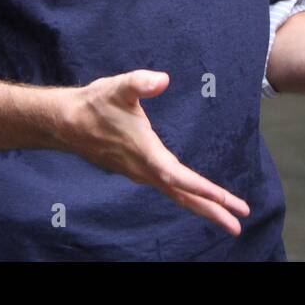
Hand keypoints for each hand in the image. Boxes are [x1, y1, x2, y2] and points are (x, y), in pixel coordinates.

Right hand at [62, 69, 249, 235]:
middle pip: (182, 195)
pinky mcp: (137, 171)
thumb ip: (141, 82)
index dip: (202, 188)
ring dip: (202, 205)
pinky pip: (167, 188)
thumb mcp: (118, 87)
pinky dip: (186, 195)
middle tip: (239, 224)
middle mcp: (144, 169)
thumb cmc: (94, 104)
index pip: (178, 177)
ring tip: (227, 217)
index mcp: (145, 154)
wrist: (66, 122)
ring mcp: (140, 173)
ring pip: (175, 194)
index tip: (226, 200)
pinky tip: (195, 196)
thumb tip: (163, 80)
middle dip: (211, 210)